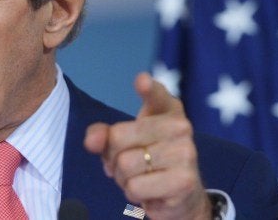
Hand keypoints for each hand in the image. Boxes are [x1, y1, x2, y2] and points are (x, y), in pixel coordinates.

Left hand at [84, 73, 211, 219]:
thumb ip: (104, 135)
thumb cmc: (149, 162)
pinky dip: (133, 194)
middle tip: (129, 165)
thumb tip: (91, 140)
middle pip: (119, 137)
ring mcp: (185, 153)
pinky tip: (150, 192)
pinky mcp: (183, 181)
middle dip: (113, 157)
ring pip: (125, 165)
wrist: (183, 196)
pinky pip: (135, 187)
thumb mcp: (124, 143)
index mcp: (168, 110)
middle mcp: (181, 127)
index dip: (148, 88)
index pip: (157, 94)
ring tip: (141, 179)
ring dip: (123, 179)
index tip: (141, 81)